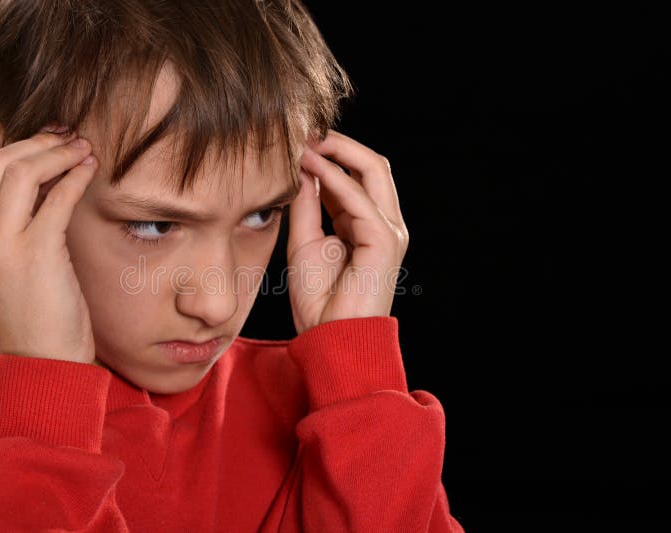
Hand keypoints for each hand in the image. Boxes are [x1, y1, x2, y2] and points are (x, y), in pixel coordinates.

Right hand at [0, 124, 98, 363]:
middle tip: (70, 136)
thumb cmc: (30, 311)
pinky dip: (76, 177)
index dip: (22, 147)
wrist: (40, 363)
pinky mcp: (32, 254)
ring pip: (23, 171)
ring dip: (60, 153)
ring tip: (84, 148)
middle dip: (40, 142)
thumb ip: (1, 210)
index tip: (51, 140)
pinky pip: (57, 198)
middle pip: (0, 163)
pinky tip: (91, 170)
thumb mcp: (2, 258)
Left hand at [287, 129, 408, 334]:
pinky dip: (334, 177)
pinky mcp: (385, 241)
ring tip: (304, 142)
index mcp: (366, 224)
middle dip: (338, 143)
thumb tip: (301, 169)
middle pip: (371, 164)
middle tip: (303, 132)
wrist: (331, 340)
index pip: (356, 174)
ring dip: (337, 151)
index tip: (295, 141)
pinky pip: (360, 198)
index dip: (328, 154)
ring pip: (373, 170)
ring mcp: (389, 230)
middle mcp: (383, 223)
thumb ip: (306, 206)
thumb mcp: (305, 242)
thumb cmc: (319, 301)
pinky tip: (309, 166)